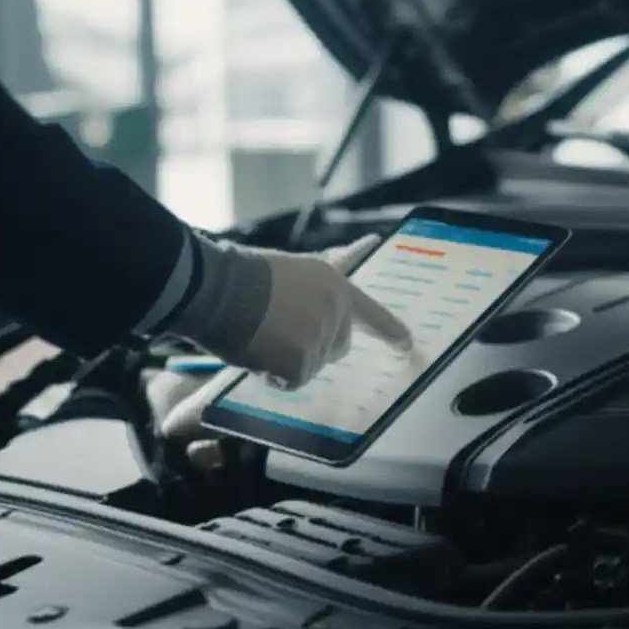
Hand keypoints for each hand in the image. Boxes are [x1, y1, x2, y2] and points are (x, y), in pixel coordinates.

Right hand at [172, 233, 410, 387]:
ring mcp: (320, 338)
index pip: (370, 312)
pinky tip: (257, 352)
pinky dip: (274, 375)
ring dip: (288, 360)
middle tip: (279, 333)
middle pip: (338, 347)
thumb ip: (325, 275)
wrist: (221, 289)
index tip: (407, 343)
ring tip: (261, 336)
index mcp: (335, 285)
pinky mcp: (302, 363)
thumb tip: (361, 247)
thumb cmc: (247, 275)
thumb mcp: (295, 267)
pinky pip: (292, 381)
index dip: (390, 329)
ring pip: (311, 365)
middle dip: (314, 348)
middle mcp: (335, 312)